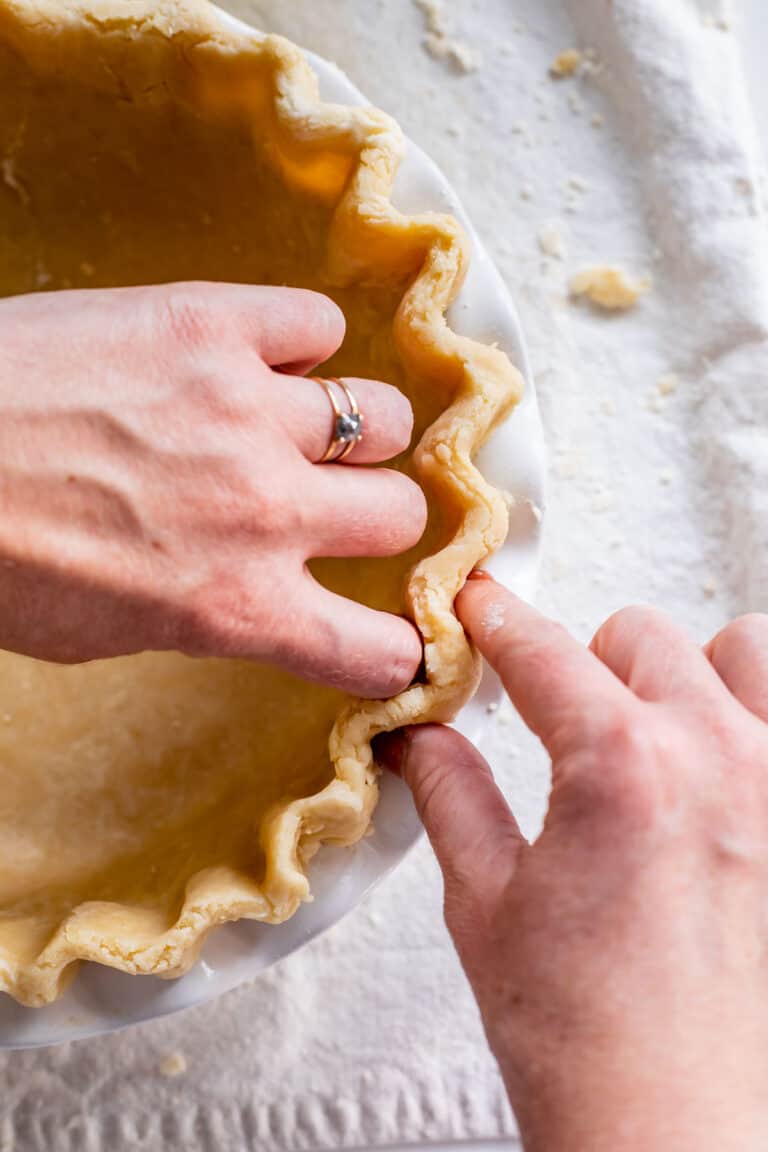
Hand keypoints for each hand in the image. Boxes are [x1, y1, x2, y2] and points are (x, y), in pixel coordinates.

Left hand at [0, 283, 425, 696]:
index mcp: (239, 607)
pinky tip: (263, 357)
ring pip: (385, 416)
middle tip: (334, 505)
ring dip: (359, 429)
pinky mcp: (214, 324)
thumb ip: (208, 614)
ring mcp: (248, 410)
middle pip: (402, 516)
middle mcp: (266, 511)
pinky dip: (302, 343)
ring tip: (314, 425)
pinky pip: (317, 323)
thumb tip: (254, 592)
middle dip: (376, 517)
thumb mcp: (106, 632)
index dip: (401, 646)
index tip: (392, 630)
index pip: (382, 651)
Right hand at [378, 576, 767, 1150]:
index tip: (482, 608)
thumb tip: (419, 736)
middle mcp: (717, 757)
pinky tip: (718, 767)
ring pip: (744, 648)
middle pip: (639, 635)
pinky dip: (753, 719)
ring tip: (658, 729)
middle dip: (586, 665)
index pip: (543, 649)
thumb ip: (449, 791)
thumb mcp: (485, 900)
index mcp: (620, 766)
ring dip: (692, 672)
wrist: (672, 1132)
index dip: (497, 619)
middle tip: (559, 716)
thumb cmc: (585, 1041)